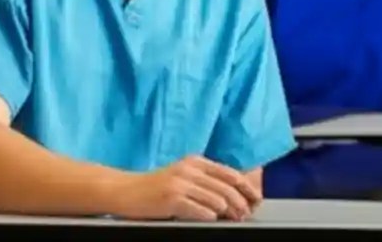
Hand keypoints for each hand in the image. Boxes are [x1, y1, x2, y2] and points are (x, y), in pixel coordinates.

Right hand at [110, 155, 261, 220]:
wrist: (124, 191)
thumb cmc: (156, 187)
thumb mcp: (184, 175)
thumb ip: (206, 180)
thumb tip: (234, 194)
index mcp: (197, 162)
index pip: (231, 174)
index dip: (247, 188)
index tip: (256, 199)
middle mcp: (190, 169)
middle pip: (227, 187)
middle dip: (240, 203)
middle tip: (245, 214)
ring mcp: (181, 183)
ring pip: (216, 199)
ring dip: (227, 212)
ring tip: (233, 219)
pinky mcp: (171, 198)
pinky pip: (199, 209)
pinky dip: (209, 216)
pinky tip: (213, 219)